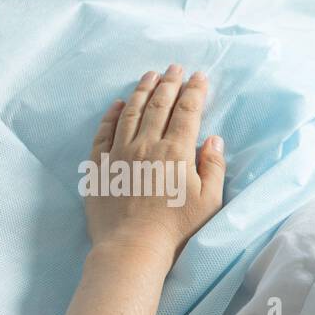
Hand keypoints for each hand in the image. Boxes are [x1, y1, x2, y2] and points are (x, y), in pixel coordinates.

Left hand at [83, 65, 225, 262]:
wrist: (133, 246)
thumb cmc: (177, 229)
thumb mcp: (210, 202)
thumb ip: (213, 167)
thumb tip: (213, 139)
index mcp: (176, 152)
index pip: (188, 112)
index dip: (195, 91)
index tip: (200, 77)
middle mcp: (147, 144)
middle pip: (159, 104)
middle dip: (170, 83)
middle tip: (175, 67)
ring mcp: (120, 152)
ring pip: (131, 111)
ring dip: (141, 90)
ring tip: (149, 76)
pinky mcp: (100, 164)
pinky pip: (104, 131)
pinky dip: (112, 114)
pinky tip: (118, 104)